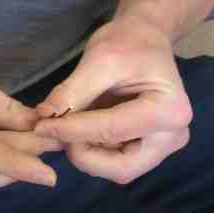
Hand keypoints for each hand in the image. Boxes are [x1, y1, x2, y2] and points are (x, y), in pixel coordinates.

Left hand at [33, 18, 191, 184]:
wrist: (146, 42)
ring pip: (117, 170)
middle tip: (56, 132)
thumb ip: (72, 92)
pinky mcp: (150, 152)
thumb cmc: (130, 43)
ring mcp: (163, 148)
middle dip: (84, 154)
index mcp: (170, 112)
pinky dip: (93, 151)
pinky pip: (117, 163)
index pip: (113, 131)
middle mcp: (173, 137)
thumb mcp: (100, 58)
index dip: (73, 132)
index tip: (41, 127)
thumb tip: (43, 119)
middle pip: (122, 168)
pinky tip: (80, 130)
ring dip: (86, 154)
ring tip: (68, 126)